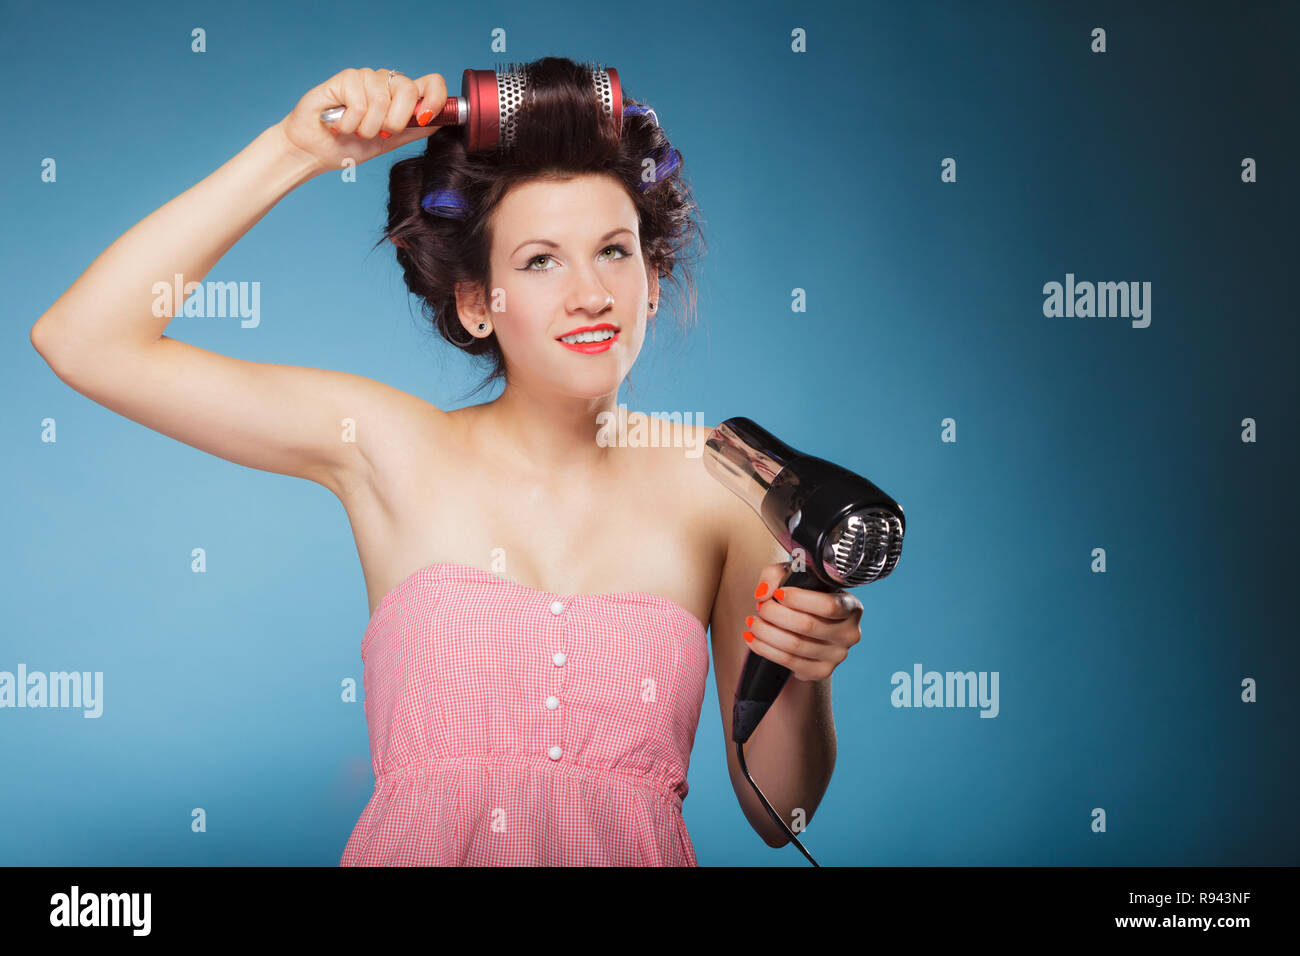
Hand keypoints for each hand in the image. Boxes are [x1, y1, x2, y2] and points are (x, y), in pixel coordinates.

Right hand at [277, 67, 447, 176]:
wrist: (316, 152)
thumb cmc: (349, 146)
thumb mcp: (390, 142)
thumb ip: (414, 129)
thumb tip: (440, 120)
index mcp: (401, 97)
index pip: (431, 83)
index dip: (435, 98)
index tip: (423, 118)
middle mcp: (386, 83)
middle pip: (408, 90)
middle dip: (393, 123)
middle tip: (377, 133)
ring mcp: (366, 78)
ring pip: (382, 101)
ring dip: (366, 128)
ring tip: (353, 130)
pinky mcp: (345, 78)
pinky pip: (360, 104)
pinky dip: (349, 124)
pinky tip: (339, 124)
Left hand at [745, 561, 863, 680]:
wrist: (807, 631)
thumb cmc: (802, 599)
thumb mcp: (792, 577)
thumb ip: (776, 575)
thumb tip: (764, 593)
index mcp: (851, 606)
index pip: (829, 605)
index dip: (799, 599)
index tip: (778, 594)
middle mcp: (849, 632)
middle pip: (807, 625)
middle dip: (775, 614)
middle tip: (760, 607)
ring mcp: (837, 655)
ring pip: (794, 645)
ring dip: (765, 632)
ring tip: (752, 622)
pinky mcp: (820, 671)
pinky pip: (788, 661)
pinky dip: (764, 649)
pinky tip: (753, 638)